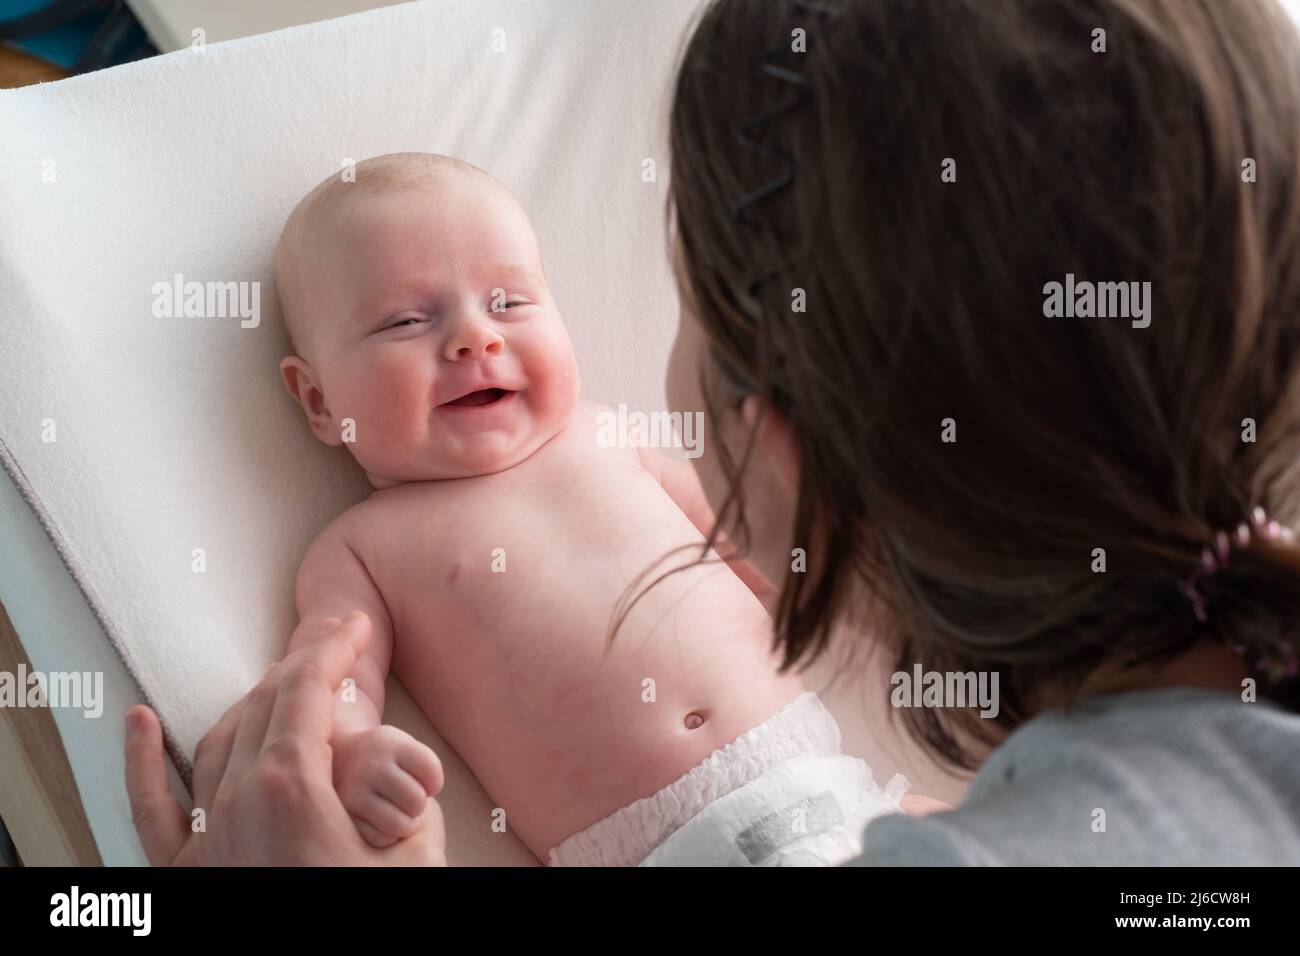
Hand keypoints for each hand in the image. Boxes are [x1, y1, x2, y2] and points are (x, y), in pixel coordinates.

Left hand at [124, 612, 446, 865]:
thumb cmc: (373, 917)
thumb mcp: (416, 849)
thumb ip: (400, 787)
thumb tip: (383, 756)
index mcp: (291, 789)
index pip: (306, 690)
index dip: (333, 647)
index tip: (354, 626)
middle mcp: (237, 806)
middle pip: (264, 705)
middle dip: (303, 662)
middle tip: (334, 639)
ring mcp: (207, 842)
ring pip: (218, 741)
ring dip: (253, 699)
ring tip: (283, 675)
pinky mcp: (189, 877)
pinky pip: (153, 809)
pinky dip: (141, 762)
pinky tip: (138, 725)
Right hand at [333, 725, 443, 847]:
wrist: (335, 761)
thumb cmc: (382, 758)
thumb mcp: (403, 748)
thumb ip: (425, 768)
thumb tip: (424, 805)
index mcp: (390, 743)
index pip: (431, 771)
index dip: (433, 782)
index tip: (421, 781)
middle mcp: (369, 765)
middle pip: (417, 800)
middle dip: (417, 804)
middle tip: (403, 798)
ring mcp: (352, 792)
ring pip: (401, 825)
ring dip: (405, 824)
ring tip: (394, 811)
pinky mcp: (342, 818)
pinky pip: (381, 840)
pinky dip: (386, 836)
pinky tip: (378, 821)